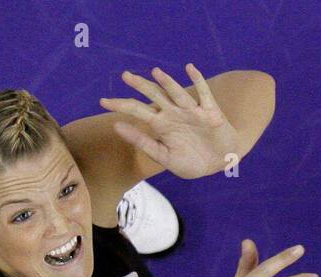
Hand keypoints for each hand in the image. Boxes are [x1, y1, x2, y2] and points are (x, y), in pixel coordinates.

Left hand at [99, 64, 239, 178]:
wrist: (219, 164)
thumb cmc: (191, 161)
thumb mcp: (163, 156)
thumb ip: (142, 141)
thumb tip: (116, 126)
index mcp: (161, 125)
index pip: (137, 110)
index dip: (120, 105)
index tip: (102, 101)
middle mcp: (174, 114)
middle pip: (155, 96)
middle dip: (140, 86)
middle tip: (125, 75)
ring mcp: (192, 112)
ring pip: (177, 93)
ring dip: (167, 82)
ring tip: (154, 72)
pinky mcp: (211, 113)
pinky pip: (204, 94)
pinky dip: (198, 81)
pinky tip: (190, 68)